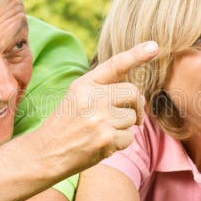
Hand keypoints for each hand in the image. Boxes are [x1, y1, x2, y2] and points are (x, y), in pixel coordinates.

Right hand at [36, 41, 158, 175]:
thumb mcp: (76, 98)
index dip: (136, 55)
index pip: (115, 65)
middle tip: (128, 115)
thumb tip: (137, 94)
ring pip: (132, 118)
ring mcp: (100, 118)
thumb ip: (101, 90)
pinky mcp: (106, 139)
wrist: (46, 154)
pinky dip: (120, 143)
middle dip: (135, 105)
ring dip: (124, 127)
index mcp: (84, 85)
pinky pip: (129, 138)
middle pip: (133, 92)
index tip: (154, 46)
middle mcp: (92, 97)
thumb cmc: (64, 126)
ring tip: (102, 132)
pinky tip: (101, 145)